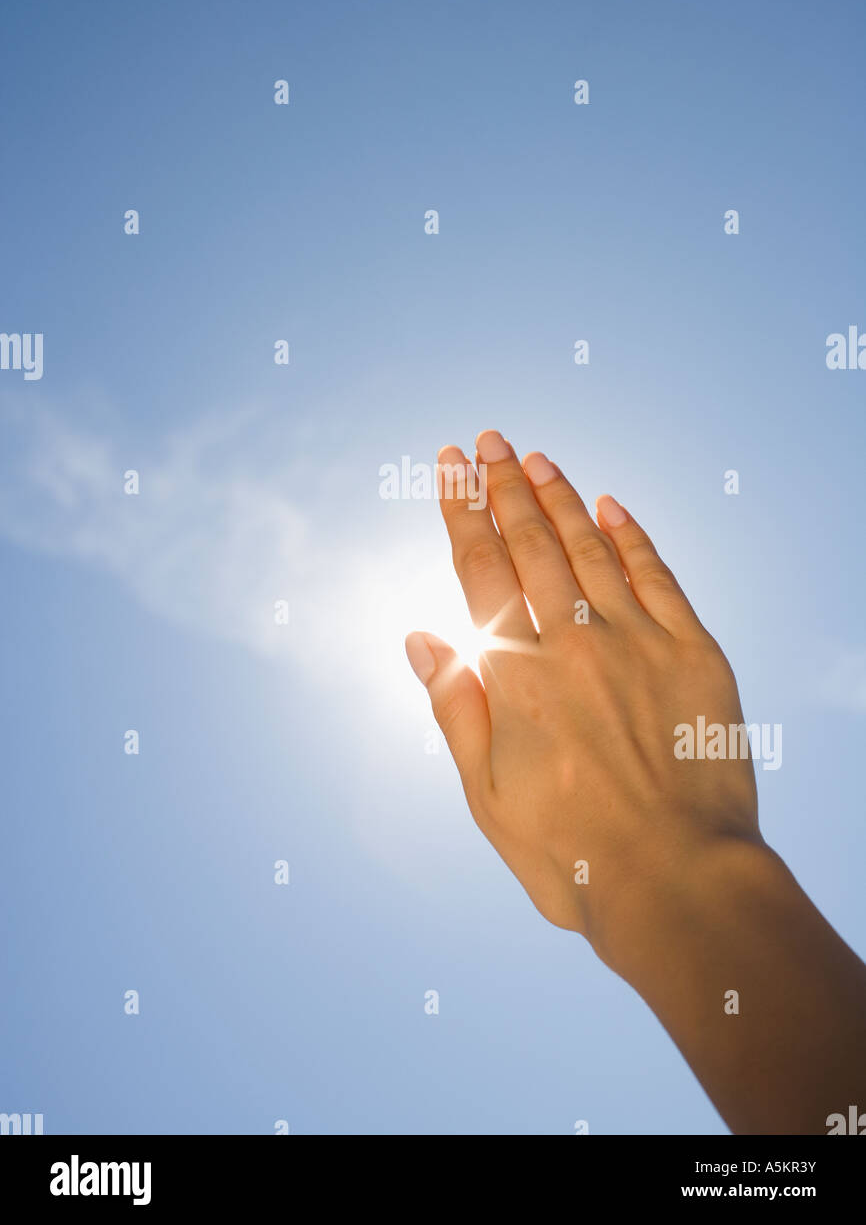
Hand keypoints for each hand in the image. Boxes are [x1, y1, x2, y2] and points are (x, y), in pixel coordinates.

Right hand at [406, 430, 761, 956]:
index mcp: (515, 675)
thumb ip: (455, 706)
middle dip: (505, 486)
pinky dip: (631, 537)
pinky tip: (611, 506)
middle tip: (489, 440)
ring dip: (561, 498)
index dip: (461, 511)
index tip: (448, 466)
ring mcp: (637, 643)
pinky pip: (657, 577)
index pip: (480, 569)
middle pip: (531, 543)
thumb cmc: (570, 853)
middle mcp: (572, 643)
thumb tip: (420, 636)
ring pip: (589, 549)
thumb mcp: (485, 795)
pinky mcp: (692, 655)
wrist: (677, 881)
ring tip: (537, 459)